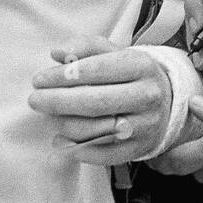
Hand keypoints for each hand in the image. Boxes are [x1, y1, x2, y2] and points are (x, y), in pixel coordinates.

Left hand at [29, 37, 172, 164]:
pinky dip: (75, 149)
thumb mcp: (117, 53)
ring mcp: (144, 125)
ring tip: (51, 116)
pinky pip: (101, 154)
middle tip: (34, 100)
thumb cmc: (132, 76)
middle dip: (57, 101)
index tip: (39, 79)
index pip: (96, 69)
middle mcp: (147, 96)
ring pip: (94, 130)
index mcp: (141, 66)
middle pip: (94, 102)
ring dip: (64, 123)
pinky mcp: (139, 149)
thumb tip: (57, 53)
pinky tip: (61, 139)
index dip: (62, 75)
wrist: (167, 104)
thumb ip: (87, 47)